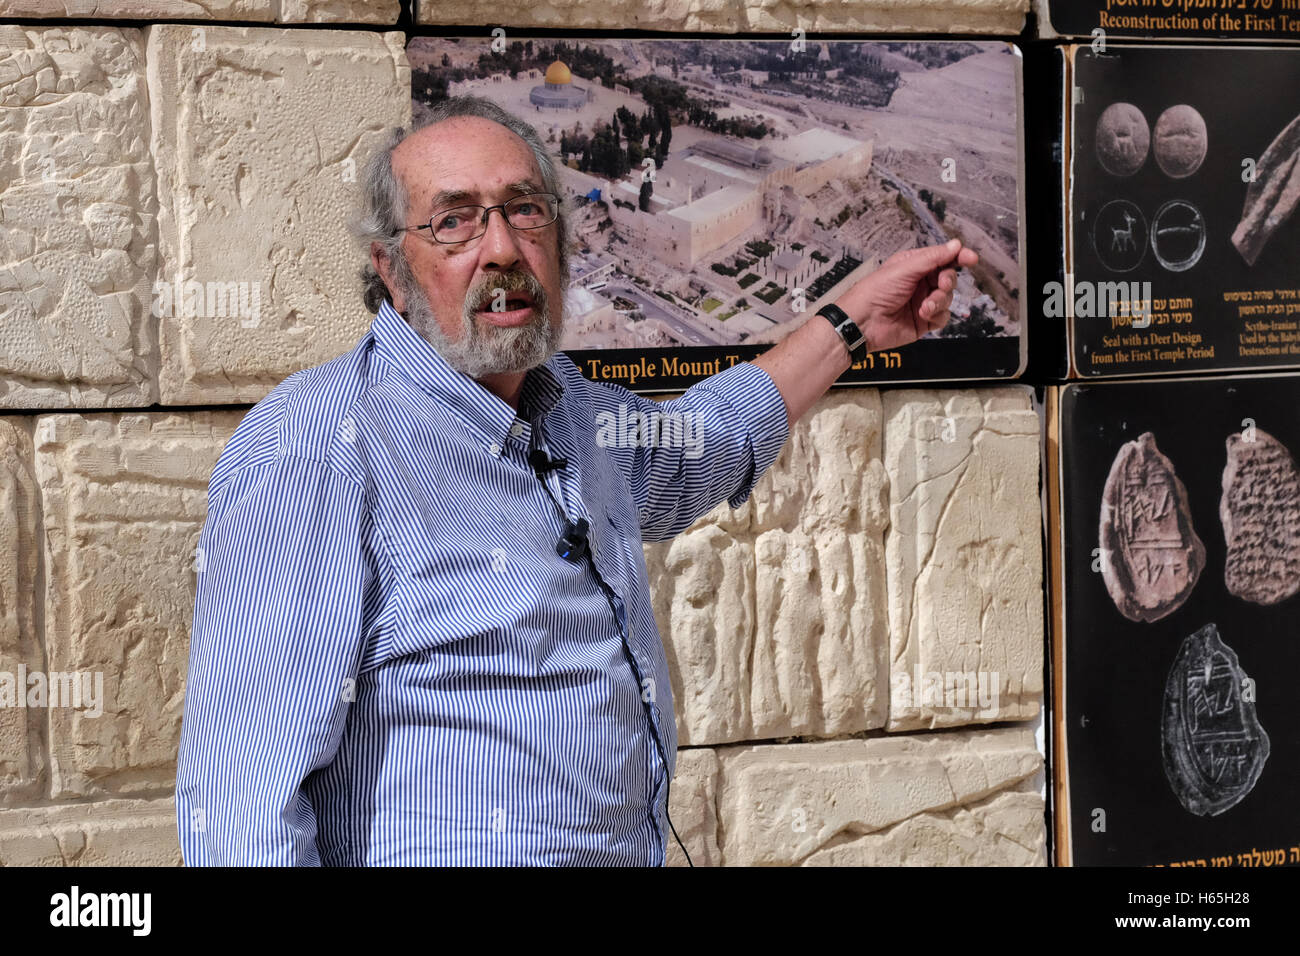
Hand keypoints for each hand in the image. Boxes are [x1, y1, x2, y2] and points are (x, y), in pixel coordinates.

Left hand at [832, 238, 978, 352]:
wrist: (862, 323)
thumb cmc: (875, 291)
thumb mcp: (905, 269)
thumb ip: (932, 258)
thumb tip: (955, 245)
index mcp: (914, 266)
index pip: (942, 258)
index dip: (958, 257)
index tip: (970, 259)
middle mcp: (919, 283)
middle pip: (948, 278)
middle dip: (947, 281)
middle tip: (939, 284)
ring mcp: (923, 302)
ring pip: (947, 298)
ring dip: (940, 300)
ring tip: (925, 306)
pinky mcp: (924, 322)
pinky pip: (943, 316)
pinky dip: (937, 314)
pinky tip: (924, 314)